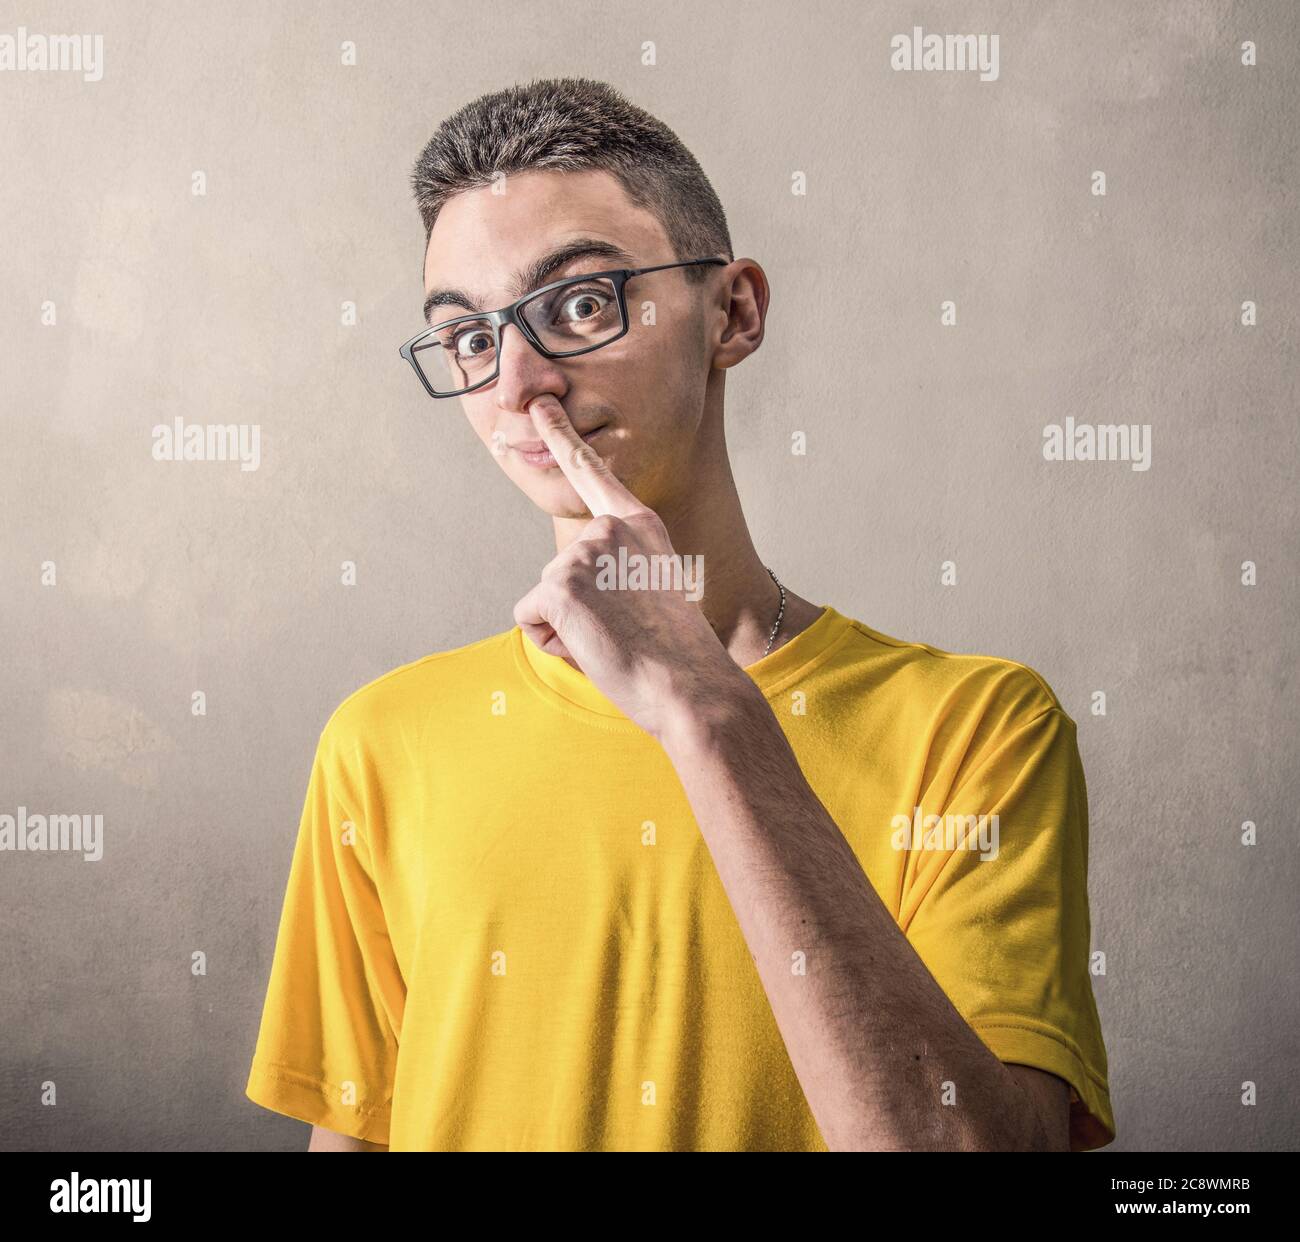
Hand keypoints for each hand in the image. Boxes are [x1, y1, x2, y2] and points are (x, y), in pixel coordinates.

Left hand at [512, 395, 750, 740]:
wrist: (693, 686)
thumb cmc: (679, 654)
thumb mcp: (655, 589)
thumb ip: (621, 568)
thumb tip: (587, 583)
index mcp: (639, 525)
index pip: (592, 472)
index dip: (561, 436)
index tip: (540, 404)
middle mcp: (609, 529)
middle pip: (559, 569)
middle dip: (577, 608)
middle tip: (624, 630)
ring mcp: (584, 554)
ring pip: (545, 598)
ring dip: (569, 629)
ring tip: (614, 640)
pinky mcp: (560, 586)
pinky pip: (531, 620)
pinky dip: (554, 643)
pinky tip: (593, 647)